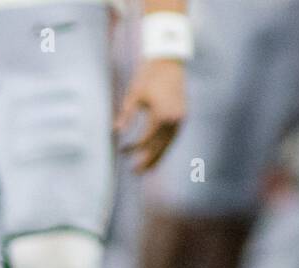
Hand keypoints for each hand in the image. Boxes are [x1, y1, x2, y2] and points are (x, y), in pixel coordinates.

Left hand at [115, 58, 184, 173]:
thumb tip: (115, 132)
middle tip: (135, 173)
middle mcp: (173, 120)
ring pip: (168, 144)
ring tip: (147, 170)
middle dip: (147, 161)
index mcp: (161, 115)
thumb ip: (126, 115)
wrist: (168, 62)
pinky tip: (157, 154)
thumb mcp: (134, 96)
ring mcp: (180, 119)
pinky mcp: (183, 116)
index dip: (133, 149)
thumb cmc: (148, 77)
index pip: (145, 140)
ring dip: (157, 157)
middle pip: (159, 147)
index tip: (121, 151)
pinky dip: (164, 146)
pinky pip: (172, 137)